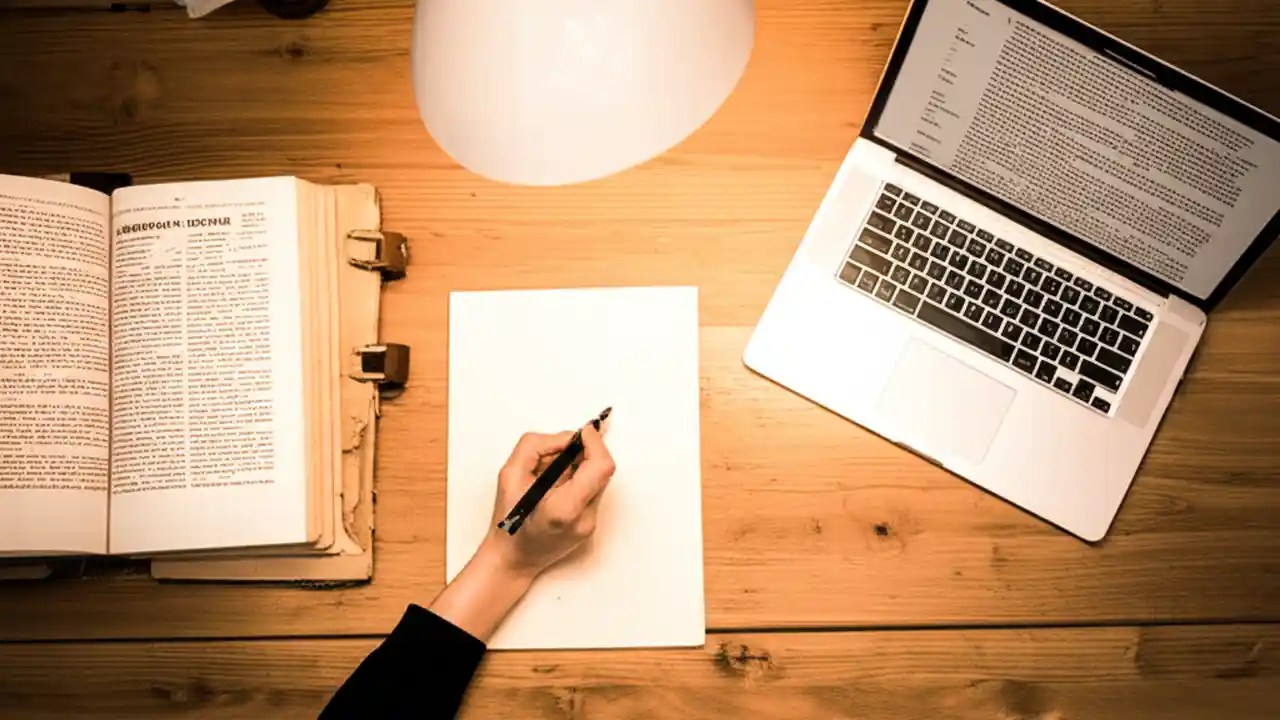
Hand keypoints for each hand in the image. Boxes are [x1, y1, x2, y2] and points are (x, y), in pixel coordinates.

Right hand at [480, 425, 615, 578]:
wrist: (512, 560)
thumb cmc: (507, 523)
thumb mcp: (509, 475)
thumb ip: (537, 448)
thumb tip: (567, 437)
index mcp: (564, 509)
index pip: (600, 467)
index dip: (595, 443)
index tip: (583, 432)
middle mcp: (584, 519)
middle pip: (601, 470)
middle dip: (584, 453)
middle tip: (559, 454)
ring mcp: (590, 524)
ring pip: (598, 479)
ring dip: (580, 467)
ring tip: (551, 476)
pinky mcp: (591, 525)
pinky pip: (592, 491)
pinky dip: (578, 481)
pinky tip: (556, 489)